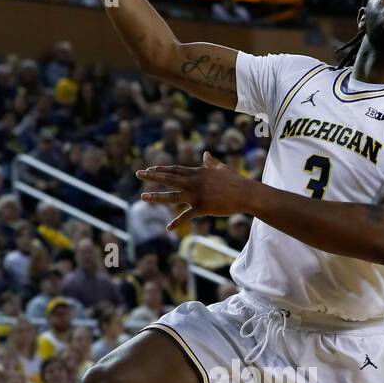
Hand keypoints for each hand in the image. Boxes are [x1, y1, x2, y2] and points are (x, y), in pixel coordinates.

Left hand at [136, 152, 252, 229]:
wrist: (246, 193)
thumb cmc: (236, 181)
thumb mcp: (222, 168)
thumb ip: (211, 162)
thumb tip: (206, 153)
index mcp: (197, 172)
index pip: (175, 169)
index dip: (161, 169)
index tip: (149, 169)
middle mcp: (194, 182)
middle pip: (169, 178)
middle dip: (152, 176)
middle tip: (138, 173)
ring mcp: (197, 194)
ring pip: (172, 195)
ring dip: (157, 196)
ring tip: (143, 197)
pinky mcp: (202, 207)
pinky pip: (186, 216)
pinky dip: (177, 223)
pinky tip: (168, 228)